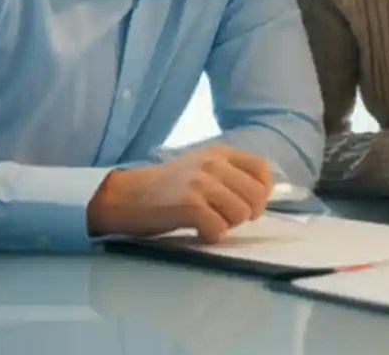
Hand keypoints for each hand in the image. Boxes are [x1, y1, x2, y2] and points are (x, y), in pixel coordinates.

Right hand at [85, 144, 272, 242]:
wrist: (126, 195)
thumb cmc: (165, 187)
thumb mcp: (200, 168)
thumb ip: (229, 175)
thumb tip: (260, 197)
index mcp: (219, 152)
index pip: (262, 169)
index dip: (262, 192)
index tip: (247, 204)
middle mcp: (213, 163)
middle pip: (256, 195)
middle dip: (245, 214)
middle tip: (226, 218)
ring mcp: (201, 183)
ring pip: (240, 214)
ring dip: (226, 225)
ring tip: (207, 221)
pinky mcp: (190, 204)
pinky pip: (218, 229)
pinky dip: (210, 235)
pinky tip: (197, 230)